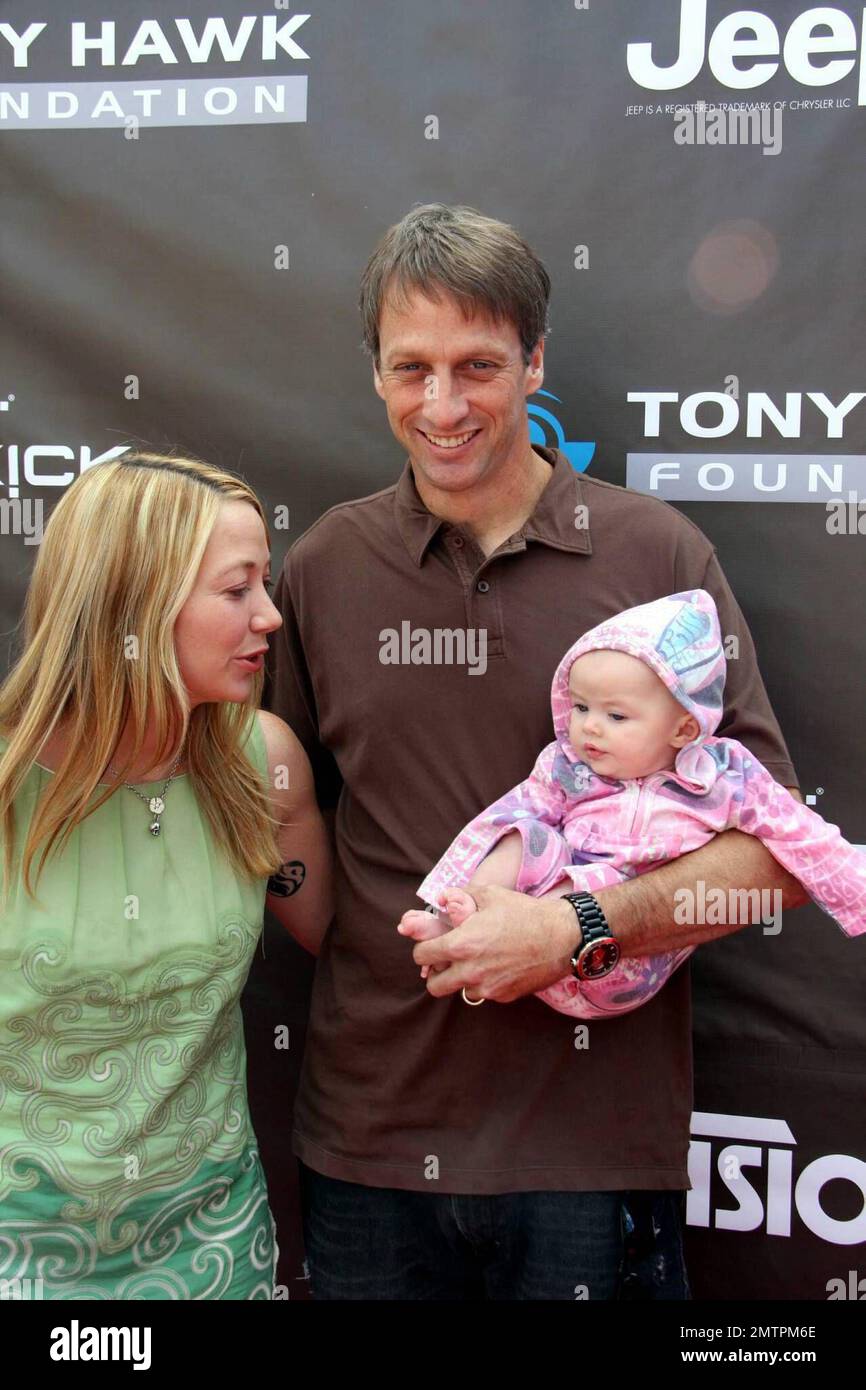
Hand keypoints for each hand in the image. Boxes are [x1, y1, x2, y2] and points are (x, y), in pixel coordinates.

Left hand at [410, 884, 576, 1002]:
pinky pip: (484, 994)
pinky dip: (485, 984)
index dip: (424, 948)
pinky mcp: (504, 996)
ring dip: (462, 980)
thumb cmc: (525, 912)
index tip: (433, 945)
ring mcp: (488, 987)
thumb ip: (460, 896)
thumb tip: (442, 898)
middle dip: (436, 973)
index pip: (423, 956)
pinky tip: (498, 967)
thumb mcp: (490, 894)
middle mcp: (471, 971)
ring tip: (476, 962)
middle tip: (447, 961)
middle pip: (435, 986)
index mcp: (462, 944)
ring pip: (460, 991)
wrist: (562, 936)